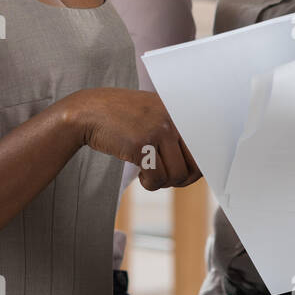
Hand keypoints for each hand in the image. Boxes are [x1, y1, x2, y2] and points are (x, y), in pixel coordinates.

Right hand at [65, 88, 201, 189]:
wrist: (88, 111)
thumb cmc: (122, 118)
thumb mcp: (155, 114)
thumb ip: (177, 130)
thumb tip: (201, 165)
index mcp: (181, 109)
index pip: (207, 144)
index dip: (199, 166)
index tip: (189, 173)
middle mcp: (174, 118)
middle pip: (196, 164)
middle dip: (183, 179)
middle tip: (168, 178)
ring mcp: (159, 130)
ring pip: (177, 175)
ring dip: (164, 183)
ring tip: (151, 175)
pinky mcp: (142, 145)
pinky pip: (157, 178)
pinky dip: (150, 184)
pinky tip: (141, 176)